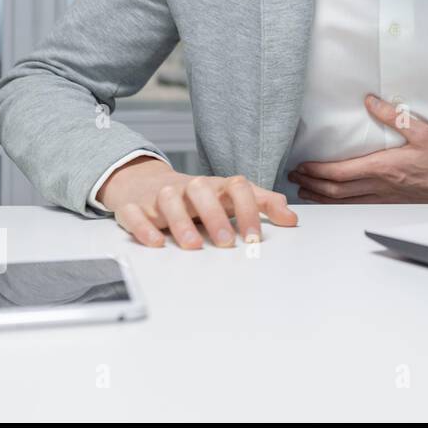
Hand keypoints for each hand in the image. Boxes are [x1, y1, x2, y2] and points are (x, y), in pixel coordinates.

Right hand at [99, 156, 298, 248]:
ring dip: (181, 223)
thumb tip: (291, 219)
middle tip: (227, 243)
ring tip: (194, 245)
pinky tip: (156, 243)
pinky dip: (144, 227)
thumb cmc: (197, 195)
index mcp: (215, 185)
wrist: (145, 182)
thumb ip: (263, 204)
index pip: (237, 187)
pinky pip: (136, 215)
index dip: (248, 210)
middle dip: (216, 216)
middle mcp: (189, 188)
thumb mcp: (230, 196)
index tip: (254, 238)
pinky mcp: (136, 207)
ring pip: (169, 201)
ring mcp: (161, 196)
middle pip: (202, 191)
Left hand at [288, 94, 427, 203]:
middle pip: (336, 190)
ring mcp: (386, 197)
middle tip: (294, 177)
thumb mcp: (423, 131)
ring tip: (306, 191)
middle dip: (312, 184)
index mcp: (384, 167)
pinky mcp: (393, 203)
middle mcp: (381, 186)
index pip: (341, 172)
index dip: (317, 170)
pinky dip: (341, 204)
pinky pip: (360, 206)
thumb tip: (371, 101)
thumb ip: (395, 116)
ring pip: (345, 202)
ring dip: (322, 197)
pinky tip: (336, 202)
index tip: (302, 165)